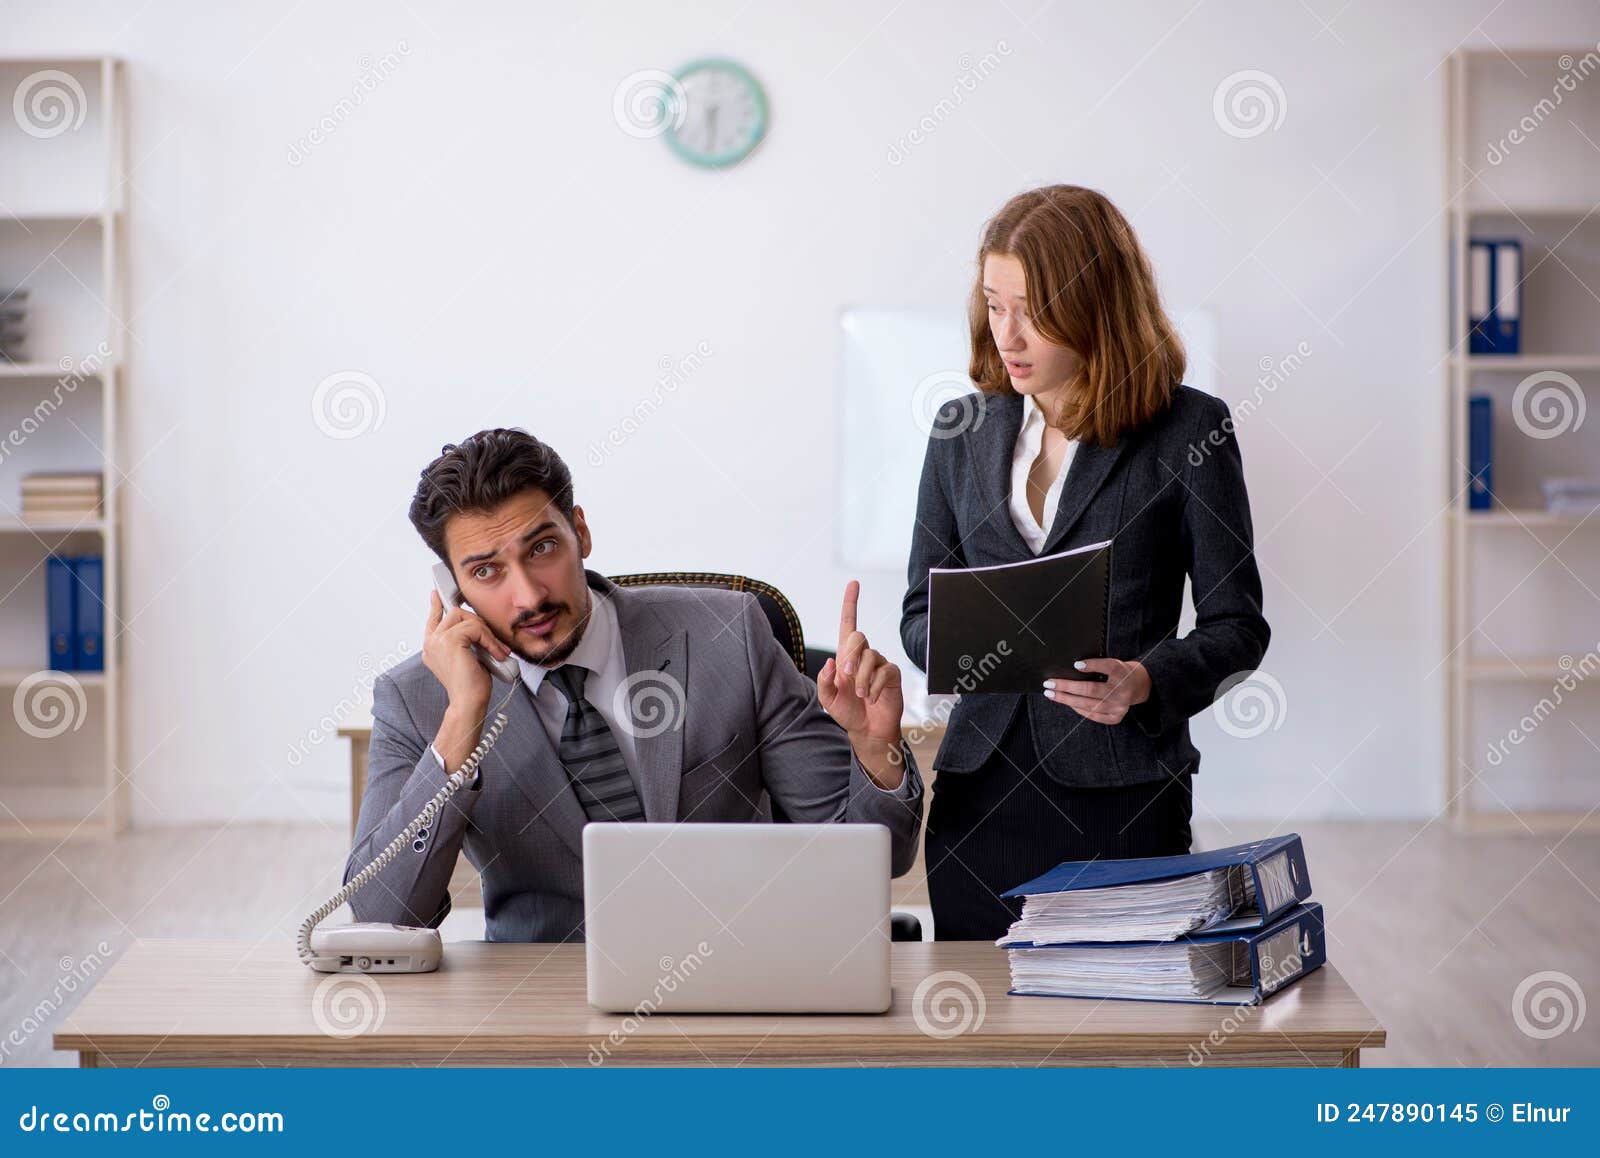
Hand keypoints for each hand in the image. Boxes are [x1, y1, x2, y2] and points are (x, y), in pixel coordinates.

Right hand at [423, 589, 510, 714]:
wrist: (468, 703)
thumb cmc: (471, 686)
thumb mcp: (468, 657)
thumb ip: (466, 641)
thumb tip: (477, 626)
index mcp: (432, 647)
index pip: (433, 619)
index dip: (437, 605)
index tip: (437, 594)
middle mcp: (431, 643)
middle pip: (455, 613)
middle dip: (478, 623)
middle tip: (492, 642)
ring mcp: (438, 641)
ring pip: (467, 618)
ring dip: (486, 634)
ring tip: (496, 651)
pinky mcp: (449, 641)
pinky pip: (475, 628)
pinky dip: (490, 640)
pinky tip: (496, 654)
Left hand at [817, 580, 905, 786]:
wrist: (867, 730)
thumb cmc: (847, 711)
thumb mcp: (827, 699)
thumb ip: (824, 681)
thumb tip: (831, 661)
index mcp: (846, 656)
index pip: (848, 623)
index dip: (851, 603)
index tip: (854, 583)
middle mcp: (863, 656)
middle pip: (858, 636)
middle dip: (851, 655)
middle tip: (846, 677)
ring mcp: (879, 664)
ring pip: (870, 657)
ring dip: (862, 678)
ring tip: (861, 695)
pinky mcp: (891, 674)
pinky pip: (884, 672)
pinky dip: (874, 687)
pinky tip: (872, 698)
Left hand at [1042, 657, 1151, 724]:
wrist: (1138, 686)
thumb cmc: (1119, 672)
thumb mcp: (1112, 663)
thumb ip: (1097, 664)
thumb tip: (1072, 667)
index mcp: (1122, 673)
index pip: (1108, 667)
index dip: (1092, 665)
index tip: (1075, 664)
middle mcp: (1121, 691)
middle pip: (1091, 690)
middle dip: (1067, 687)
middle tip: (1049, 683)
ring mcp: (1119, 706)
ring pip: (1089, 705)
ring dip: (1067, 700)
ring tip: (1051, 694)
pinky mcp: (1116, 717)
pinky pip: (1093, 715)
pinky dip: (1078, 709)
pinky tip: (1067, 703)